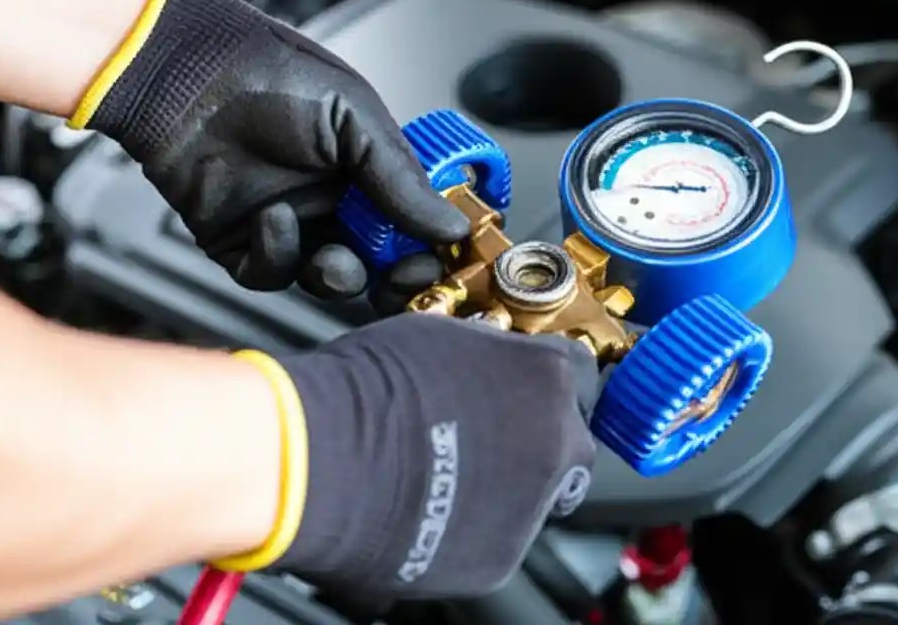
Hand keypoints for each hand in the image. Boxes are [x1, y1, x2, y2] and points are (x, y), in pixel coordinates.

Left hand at [81, 0, 466, 304]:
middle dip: (391, 280)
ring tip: (332, 256)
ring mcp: (289, 224)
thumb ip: (402, 177)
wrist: (190, 74)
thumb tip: (452, 227)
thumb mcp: (355, 118)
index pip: (412, 224)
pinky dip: (277, 256)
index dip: (429, 248)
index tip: (443, 260)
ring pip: (328, 280)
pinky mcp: (241, 243)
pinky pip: (270, 275)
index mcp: (367, 170)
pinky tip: (271, 219)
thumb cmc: (273, 74)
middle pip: (378, 264)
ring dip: (338, 277)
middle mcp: (331, 201)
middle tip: (398, 278)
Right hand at [270, 314, 598, 599]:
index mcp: (546, 380)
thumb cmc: (361, 390)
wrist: (317, 461)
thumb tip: (490, 358)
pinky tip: (425, 511)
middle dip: (537, 443)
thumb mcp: (438, 338)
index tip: (526, 391)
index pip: (580, 376)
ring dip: (504, 490)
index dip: (545, 385)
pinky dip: (470, 531)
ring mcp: (530, 509)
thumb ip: (486, 353)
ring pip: (534, 500)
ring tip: (442, 478)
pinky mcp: (498, 560)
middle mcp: (556, 446)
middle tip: (483, 438)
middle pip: (570, 445)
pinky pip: (496, 542)